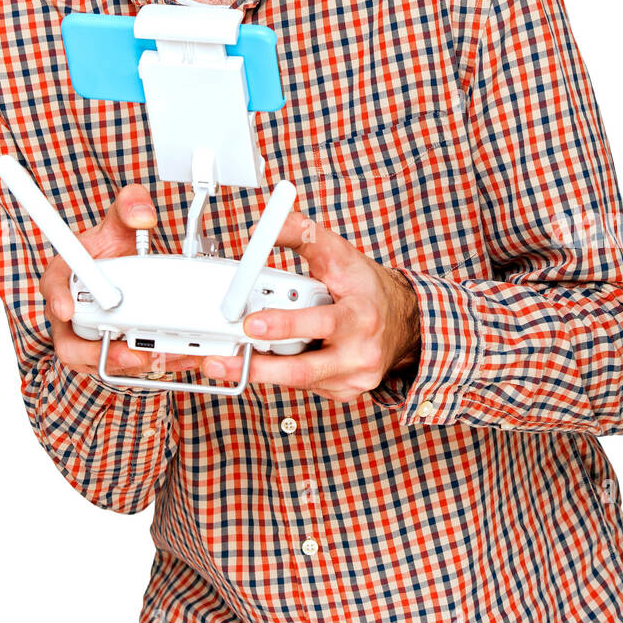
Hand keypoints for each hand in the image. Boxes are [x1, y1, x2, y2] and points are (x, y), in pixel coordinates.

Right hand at [39, 185, 200, 381]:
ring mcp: (86, 337)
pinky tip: (176, 359)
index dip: (58, 298)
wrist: (123, 270)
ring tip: (156, 360)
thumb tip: (143, 213)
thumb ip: (129, 208)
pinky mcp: (108, 352)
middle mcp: (69, 314)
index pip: (54, 288)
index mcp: (65, 278)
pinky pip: (123, 367)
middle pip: (69, 342)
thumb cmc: (111, 250)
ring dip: (125, 365)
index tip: (67, 308)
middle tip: (126, 350)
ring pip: (95, 362)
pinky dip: (150, 366)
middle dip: (94, 352)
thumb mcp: (119, 223)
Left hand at [202, 210, 420, 402]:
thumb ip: (302, 236)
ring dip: (257, 373)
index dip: (285, 326)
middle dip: (258, 366)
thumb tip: (261, 230)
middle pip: (303, 369)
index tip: (253, 324)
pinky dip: (278, 374)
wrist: (402, 323)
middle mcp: (359, 354)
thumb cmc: (366, 288)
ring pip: (297, 381)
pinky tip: (260, 363)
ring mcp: (351, 379)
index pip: (320, 324)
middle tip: (220, 360)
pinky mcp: (342, 392)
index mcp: (361, 317)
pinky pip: (302, 385)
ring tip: (222, 365)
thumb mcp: (340, 254)